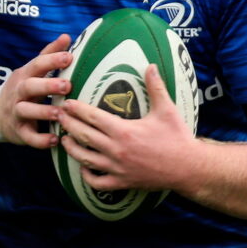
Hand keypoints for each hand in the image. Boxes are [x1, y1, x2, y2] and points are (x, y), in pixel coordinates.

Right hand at [0, 34, 72, 148]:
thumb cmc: (22, 89)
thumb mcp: (32, 70)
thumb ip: (49, 54)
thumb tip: (66, 36)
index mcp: (24, 75)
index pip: (37, 65)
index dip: (52, 60)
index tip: (69, 57)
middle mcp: (18, 93)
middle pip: (29, 87)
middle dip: (47, 86)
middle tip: (67, 85)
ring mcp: (16, 112)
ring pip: (26, 111)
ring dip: (43, 112)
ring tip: (61, 113)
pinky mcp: (18, 132)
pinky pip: (28, 136)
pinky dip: (40, 139)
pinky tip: (55, 139)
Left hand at [58, 63, 196, 190]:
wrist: (188, 168)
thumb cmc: (177, 138)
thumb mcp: (167, 109)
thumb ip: (155, 87)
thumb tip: (150, 65)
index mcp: (123, 131)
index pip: (92, 117)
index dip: (77, 109)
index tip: (67, 103)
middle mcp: (116, 150)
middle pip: (83, 136)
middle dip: (68, 124)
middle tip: (58, 116)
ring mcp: (117, 168)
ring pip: (84, 159)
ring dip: (71, 149)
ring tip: (63, 139)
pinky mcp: (122, 182)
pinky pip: (97, 182)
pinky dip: (87, 176)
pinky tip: (83, 167)